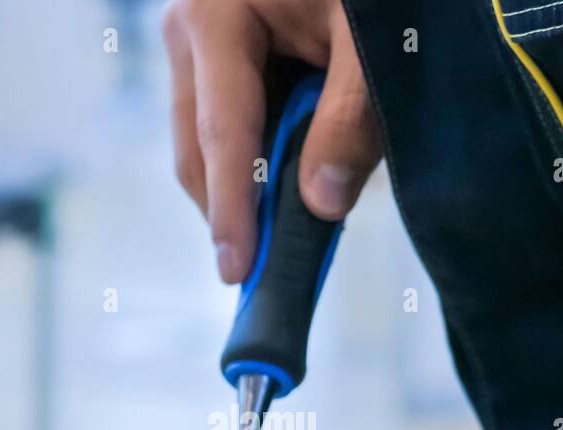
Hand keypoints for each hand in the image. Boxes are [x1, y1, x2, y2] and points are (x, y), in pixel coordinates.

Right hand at [161, 0, 381, 281]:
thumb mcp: (372, 43)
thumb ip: (350, 122)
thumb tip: (321, 206)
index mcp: (216, 15)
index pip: (222, 134)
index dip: (233, 210)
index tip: (238, 271)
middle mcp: (189, 28)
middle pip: (198, 148)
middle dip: (233, 209)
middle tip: (268, 269)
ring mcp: (195, 42)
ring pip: (206, 143)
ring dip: (247, 187)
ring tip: (288, 225)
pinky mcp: (215, 53)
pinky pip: (225, 124)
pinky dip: (257, 160)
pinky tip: (291, 177)